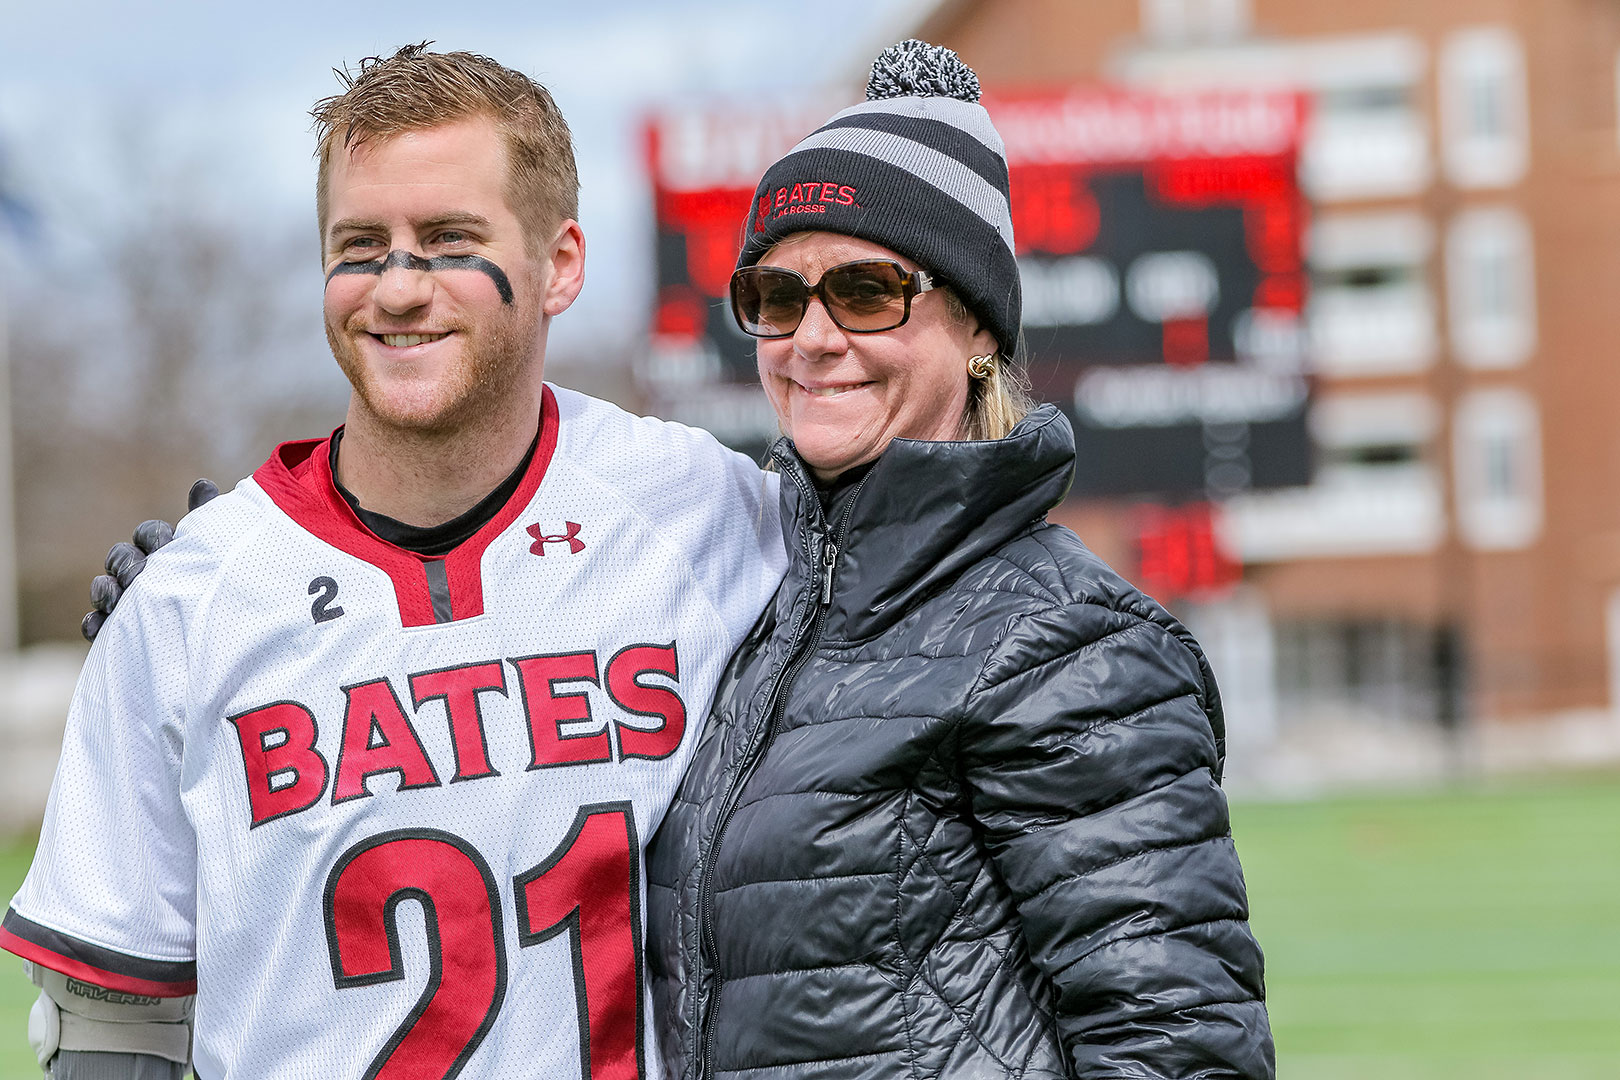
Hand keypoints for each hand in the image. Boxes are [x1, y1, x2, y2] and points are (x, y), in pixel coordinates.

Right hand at [81, 479, 218, 640]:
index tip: (165, 544)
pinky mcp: (117, 631)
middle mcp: (142, 573)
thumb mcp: (214, 556)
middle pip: (122, 557)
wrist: (223, 643)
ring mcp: (126, 601)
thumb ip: (206, 522)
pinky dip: (94, 623)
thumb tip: (202, 484)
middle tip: (137, 575)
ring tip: (116, 598)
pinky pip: (95, 625)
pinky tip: (98, 625)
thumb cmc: (216, 590)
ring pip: (105, 588)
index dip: (154, 536)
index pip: (151, 534)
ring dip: (106, 590)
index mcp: (166, 551)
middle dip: (126, 562)